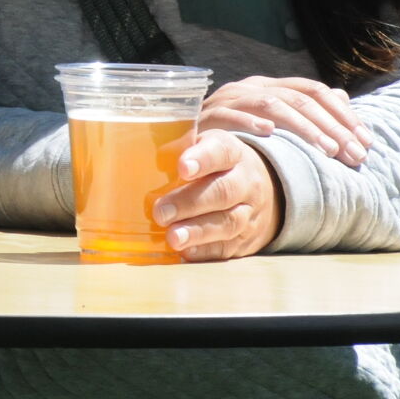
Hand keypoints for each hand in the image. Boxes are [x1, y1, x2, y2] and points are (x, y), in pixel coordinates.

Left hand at [154, 131, 281, 261]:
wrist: (265, 191)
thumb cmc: (216, 165)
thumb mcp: (205, 146)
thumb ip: (179, 146)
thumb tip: (134, 151)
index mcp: (232, 153)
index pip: (222, 151)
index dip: (203, 159)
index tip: (182, 168)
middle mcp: (245, 182)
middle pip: (223, 191)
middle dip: (190, 203)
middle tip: (160, 212)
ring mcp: (248, 213)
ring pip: (228, 222)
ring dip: (197, 232)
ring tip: (172, 237)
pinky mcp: (244, 240)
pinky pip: (228, 247)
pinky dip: (205, 250)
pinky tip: (186, 252)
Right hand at [200, 76, 373, 167]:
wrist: (187, 142)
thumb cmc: (235, 137)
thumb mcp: (272, 124)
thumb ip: (304, 111)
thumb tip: (342, 97)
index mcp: (269, 86)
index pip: (314, 91)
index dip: (343, 115)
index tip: (366, 142)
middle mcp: (251, 87)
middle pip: (299, 99)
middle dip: (332, 127)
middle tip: (355, 155)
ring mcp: (228, 99)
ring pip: (273, 104)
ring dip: (304, 128)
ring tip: (327, 151)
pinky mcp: (207, 116)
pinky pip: (230, 116)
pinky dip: (250, 122)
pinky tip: (269, 134)